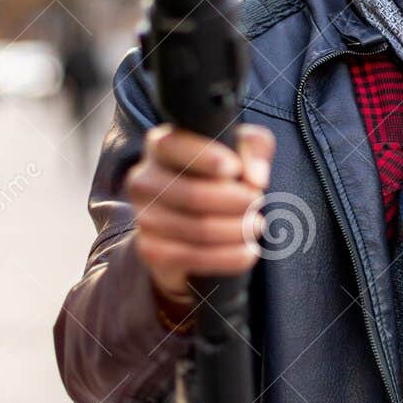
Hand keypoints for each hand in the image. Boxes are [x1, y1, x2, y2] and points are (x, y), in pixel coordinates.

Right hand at [122, 122, 275, 325]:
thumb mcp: (243, 151)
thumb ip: (254, 148)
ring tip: (257, 226)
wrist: (197, 222)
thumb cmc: (222, 174)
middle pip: (191, 194)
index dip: (206, 158)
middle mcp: (144, 180)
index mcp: (161, 146)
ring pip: (196, 228)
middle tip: (258, 202)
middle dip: (233, 201)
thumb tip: (255, 179)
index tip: (234, 169)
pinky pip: (193, 257)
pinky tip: (248, 252)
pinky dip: (228, 257)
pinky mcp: (151, 250)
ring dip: (236, 230)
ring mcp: (144, 217)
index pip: (175, 146)